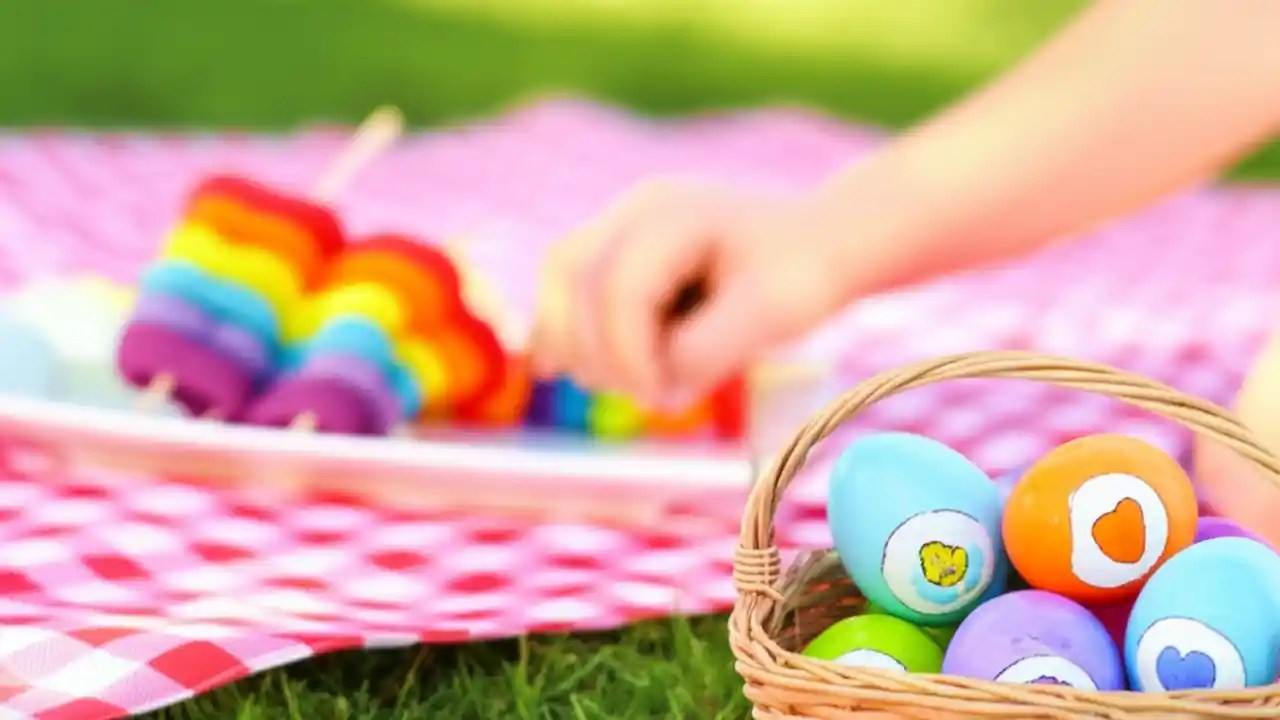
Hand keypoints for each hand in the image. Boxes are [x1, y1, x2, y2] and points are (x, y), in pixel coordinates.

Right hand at [530, 178, 853, 407]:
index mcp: (679, 215)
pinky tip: (569, 368)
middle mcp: (640, 207)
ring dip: (570, 337)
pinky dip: (566, 326)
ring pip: (559, 275)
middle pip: (571, 274)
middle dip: (593, 348)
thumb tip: (655, 388)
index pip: (620, 288)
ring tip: (612, 383)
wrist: (822, 241)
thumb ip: (707, 353)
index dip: (627, 355)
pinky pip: (569, 283)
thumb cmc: (804, 274)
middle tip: (642, 394)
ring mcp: (624, 220)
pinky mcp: (619, 246)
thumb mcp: (772, 317)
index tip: (661, 399)